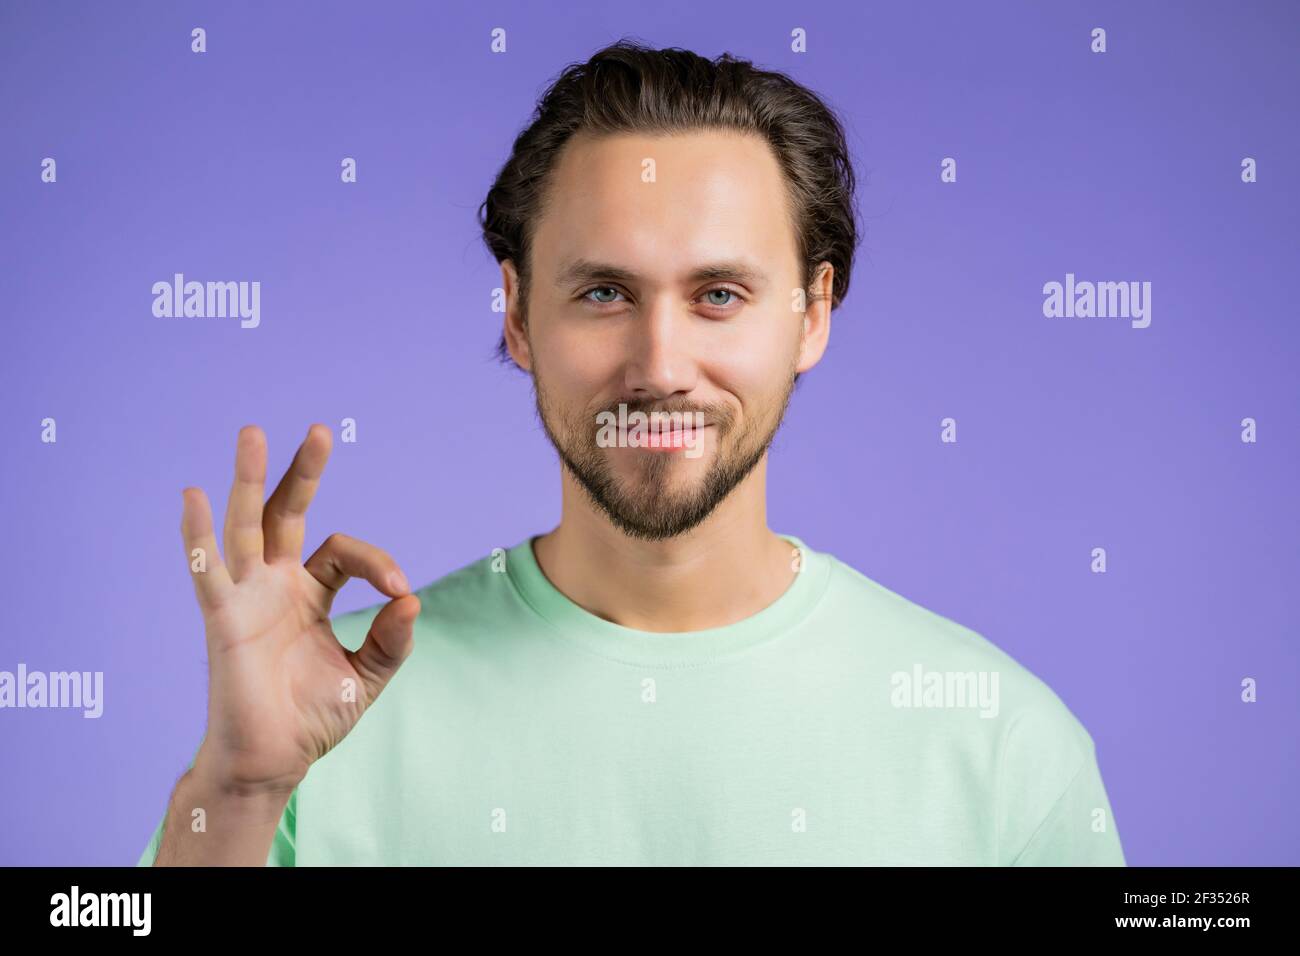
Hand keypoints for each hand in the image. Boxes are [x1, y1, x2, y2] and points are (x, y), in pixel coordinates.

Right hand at [180, 424, 419, 794]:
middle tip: (320, 430)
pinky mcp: (224, 620)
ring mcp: (247, 598)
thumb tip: (412, 599)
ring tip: (253, 433)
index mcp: (309, 592)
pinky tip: (192, 496)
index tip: (400, 589)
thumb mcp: (368, 676)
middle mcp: (275, 585)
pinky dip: (198, 537)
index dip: (377, 561)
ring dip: (250, 480)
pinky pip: (208, 572)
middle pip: (287, 513)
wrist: (274, 761)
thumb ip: (391, 639)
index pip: (344, 552)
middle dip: (303, 472)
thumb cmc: (313, 718)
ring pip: (246, 527)